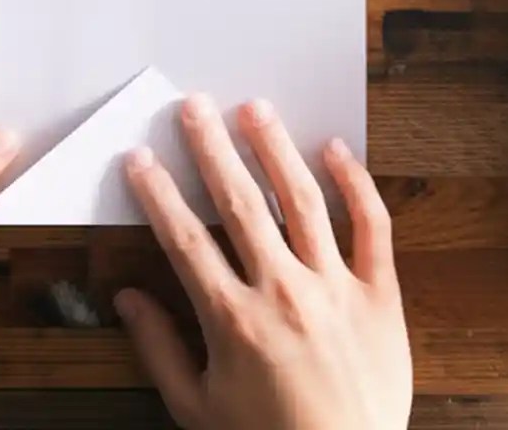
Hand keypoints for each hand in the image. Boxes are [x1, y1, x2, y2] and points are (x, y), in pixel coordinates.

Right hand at [115, 95, 411, 429]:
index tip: (140, 159)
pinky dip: (356, 183)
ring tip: (255, 109)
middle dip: (211, 149)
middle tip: (193, 107)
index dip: (157, 193)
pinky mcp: (381, 294)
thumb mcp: (196, 406)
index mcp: (232, 319)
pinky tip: (334, 150)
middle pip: (239, 203)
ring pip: (302, 200)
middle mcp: (283, 292)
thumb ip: (159, 348)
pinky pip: (372, 226)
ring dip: (275, 148)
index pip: (184, 237)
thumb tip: (126, 298)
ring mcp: (336, 288)